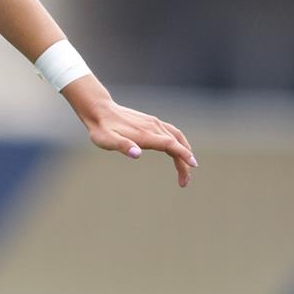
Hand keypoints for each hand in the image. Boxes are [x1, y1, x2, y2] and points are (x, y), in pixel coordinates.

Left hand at [80, 99, 197, 186]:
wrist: (100, 110)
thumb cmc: (102, 128)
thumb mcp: (107, 140)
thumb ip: (123, 146)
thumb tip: (137, 154)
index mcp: (145, 134)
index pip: (170, 144)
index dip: (183, 154)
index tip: (193, 164)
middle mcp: (153, 127)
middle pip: (177, 144)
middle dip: (185, 162)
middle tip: (185, 182)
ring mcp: (154, 123)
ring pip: (176, 138)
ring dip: (184, 153)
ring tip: (186, 170)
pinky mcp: (152, 122)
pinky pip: (172, 132)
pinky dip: (180, 143)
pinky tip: (179, 151)